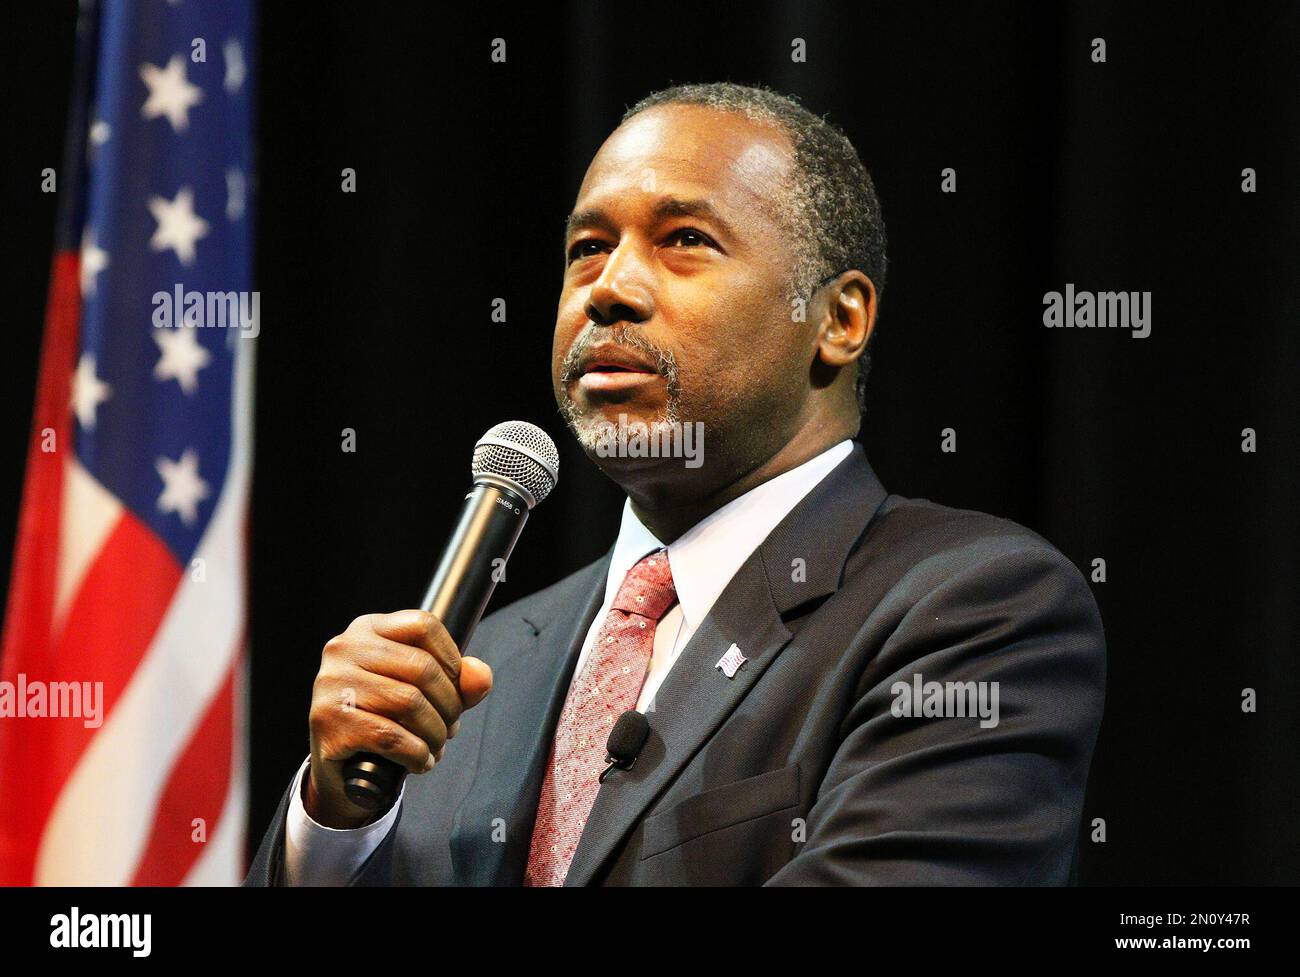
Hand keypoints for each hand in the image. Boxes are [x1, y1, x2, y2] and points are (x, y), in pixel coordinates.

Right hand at [305, 610, 491, 827]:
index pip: (424, 625)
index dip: (452, 658)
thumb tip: (480, 676)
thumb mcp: (424, 692)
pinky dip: (416, 754)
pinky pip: (391, 737)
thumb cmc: (384, 718)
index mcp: (367, 629)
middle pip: (422, 667)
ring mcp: (331, 684)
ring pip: (409, 703)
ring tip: (436, 745)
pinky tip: (420, 761)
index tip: (458, 687)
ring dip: (435, 733)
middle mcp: (344, 649)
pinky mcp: (327, 721)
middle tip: (451, 728)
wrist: (341, 767)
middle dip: (449, 705)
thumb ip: (459, 680)